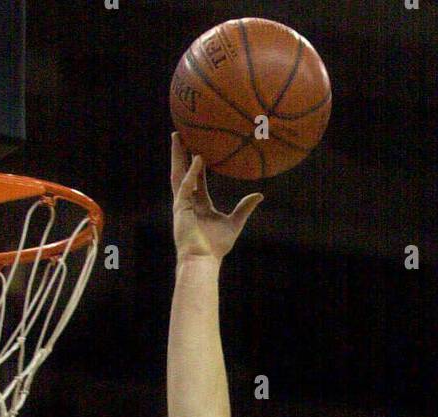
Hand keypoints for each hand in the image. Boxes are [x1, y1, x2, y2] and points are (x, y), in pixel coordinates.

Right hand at [170, 131, 263, 262]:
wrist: (203, 261)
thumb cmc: (216, 247)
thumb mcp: (234, 223)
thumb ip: (244, 208)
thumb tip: (259, 194)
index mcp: (198, 205)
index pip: (196, 180)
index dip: (196, 165)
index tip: (197, 149)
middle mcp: (188, 202)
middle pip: (182, 172)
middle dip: (180, 154)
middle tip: (180, 134)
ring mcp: (182, 204)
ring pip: (178, 174)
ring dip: (178, 155)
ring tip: (178, 136)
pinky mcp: (181, 209)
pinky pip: (186, 186)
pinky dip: (192, 173)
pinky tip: (198, 159)